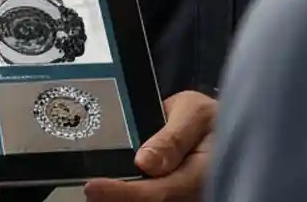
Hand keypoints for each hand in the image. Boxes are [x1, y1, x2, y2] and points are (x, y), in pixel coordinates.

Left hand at [82, 91, 216, 201]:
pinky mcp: (173, 196)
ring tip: (96, 191)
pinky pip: (150, 197)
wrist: (217, 127)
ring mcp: (183, 198)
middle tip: (89, 190)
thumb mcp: (194, 113)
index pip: (160, 191)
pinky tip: (107, 192)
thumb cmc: (206, 117)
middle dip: (116, 199)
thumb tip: (145, 163)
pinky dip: (127, 194)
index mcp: (201, 174)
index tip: (94, 187)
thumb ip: (173, 138)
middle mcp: (192, 194)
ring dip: (119, 199)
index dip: (124, 193)